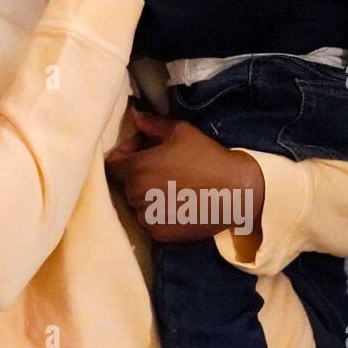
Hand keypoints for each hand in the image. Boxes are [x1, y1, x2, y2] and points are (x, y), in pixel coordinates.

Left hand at [105, 108, 264, 242]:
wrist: (236, 191)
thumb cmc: (207, 157)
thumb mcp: (180, 132)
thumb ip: (151, 123)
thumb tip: (134, 112)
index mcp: (136, 169)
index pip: (112, 165)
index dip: (124, 155)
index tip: (142, 151)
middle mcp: (137, 195)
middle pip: (126, 184)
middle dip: (138, 174)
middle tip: (162, 166)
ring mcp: (148, 217)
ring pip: (137, 204)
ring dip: (148, 195)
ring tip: (172, 186)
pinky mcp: (160, 234)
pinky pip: (149, 222)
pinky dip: (158, 214)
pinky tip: (178, 203)